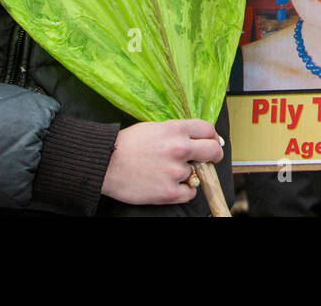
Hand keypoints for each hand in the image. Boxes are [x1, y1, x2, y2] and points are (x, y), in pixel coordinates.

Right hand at [101, 119, 224, 204]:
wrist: (105, 163)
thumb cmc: (126, 144)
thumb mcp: (154, 127)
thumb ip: (177, 132)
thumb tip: (197, 137)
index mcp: (176, 129)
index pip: (208, 130)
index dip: (213, 137)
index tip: (212, 142)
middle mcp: (179, 148)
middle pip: (213, 150)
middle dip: (215, 155)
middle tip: (210, 159)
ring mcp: (175, 171)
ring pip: (197, 174)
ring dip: (187, 175)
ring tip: (166, 173)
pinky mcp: (168, 191)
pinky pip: (189, 193)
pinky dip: (183, 191)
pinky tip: (170, 185)